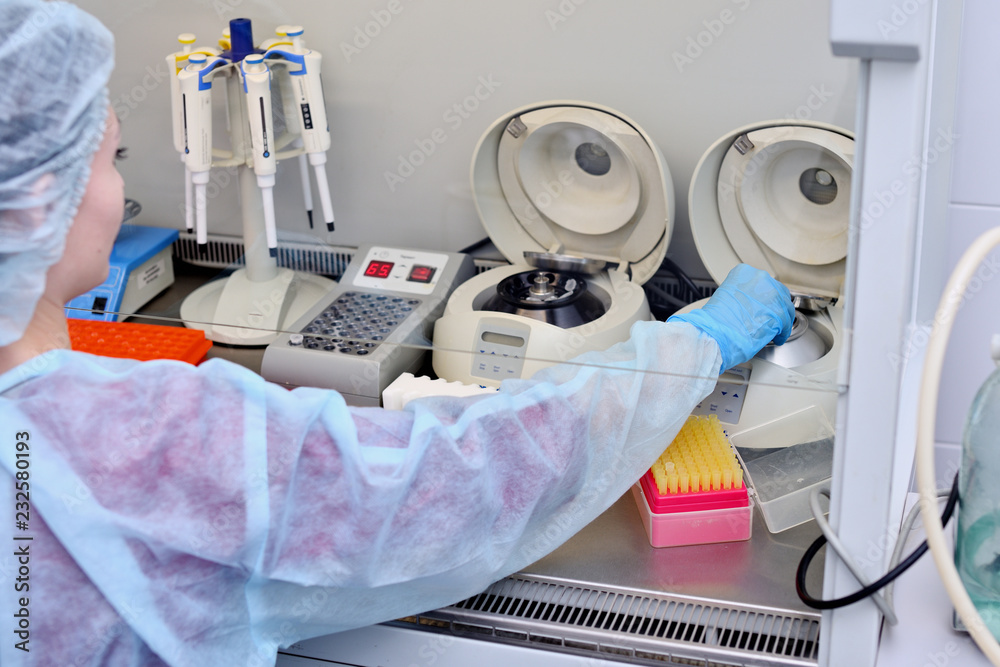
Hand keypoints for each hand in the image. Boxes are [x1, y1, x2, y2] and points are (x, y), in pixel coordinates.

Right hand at [668, 264, 794, 372]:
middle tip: (770, 317)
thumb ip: (741, 296)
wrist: (714, 332)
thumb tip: (750, 304)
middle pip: (777, 292)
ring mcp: (772, 294)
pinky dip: (782, 332)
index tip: (762, 305)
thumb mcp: (725, 297)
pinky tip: (776, 337)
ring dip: (781, 319)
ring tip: (774, 330)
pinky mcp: (779, 312)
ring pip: (785, 307)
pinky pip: (786, 323)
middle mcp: (760, 278)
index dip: (763, 297)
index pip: (762, 282)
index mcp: (744, 272)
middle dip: (775, 306)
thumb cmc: (714, 320)